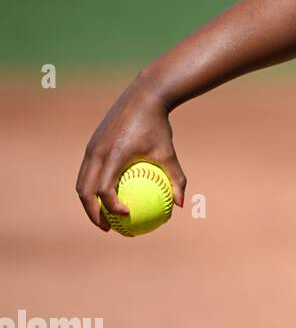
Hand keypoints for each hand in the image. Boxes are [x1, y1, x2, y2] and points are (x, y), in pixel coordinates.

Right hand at [76, 80, 186, 231]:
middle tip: (108, 228)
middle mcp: (97, 153)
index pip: (104, 189)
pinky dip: (93, 187)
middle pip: (84, 191)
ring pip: (82, 182)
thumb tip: (180, 205)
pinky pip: (88, 171)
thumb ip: (176, 178)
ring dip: (88, 202)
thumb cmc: (158, 126)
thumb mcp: (169, 152)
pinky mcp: (91, 145)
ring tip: (104, 218)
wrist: (143, 98)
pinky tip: (109, 197)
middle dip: (92, 213)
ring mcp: (91, 148)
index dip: (110, 207)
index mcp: (113, 155)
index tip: (125, 218)